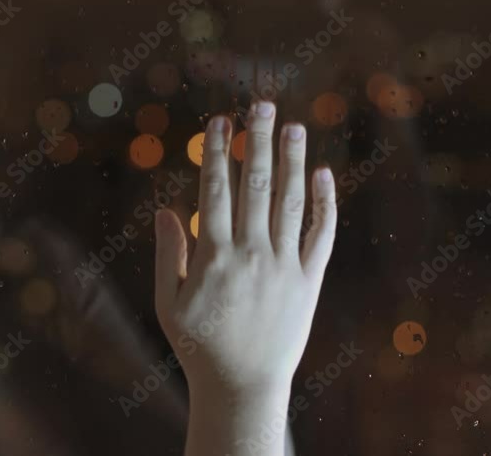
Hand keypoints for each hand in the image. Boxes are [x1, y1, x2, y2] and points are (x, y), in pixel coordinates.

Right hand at [153, 101, 336, 396]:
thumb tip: (166, 208)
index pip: (216, 190)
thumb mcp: (168, 303)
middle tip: (262, 105)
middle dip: (258, 142)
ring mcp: (284, 266)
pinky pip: (321, 237)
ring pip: (290, 203)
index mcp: (214, 256)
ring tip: (295, 127)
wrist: (243, 386)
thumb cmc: (199, 345)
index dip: (218, 151)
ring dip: (293, 162)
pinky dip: (324, 205)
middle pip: (256, 186)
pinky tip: (323, 175)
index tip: (221, 120)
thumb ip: (167, 254)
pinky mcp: (309, 282)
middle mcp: (252, 254)